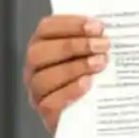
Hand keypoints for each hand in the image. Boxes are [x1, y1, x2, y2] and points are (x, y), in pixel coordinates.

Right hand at [24, 15, 110, 133]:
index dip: (71, 24)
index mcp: (41, 45)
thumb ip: (92, 38)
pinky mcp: (45, 112)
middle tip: (102, 45)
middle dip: (73, 45)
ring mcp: (36, 91)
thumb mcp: (89, 52)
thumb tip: (104, 29)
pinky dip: (70, 91)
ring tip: (100, 63)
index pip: (46, 28)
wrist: (90, 111)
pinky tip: (88, 83)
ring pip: (43, 78)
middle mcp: (33, 68)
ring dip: (75, 68)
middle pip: (40, 52)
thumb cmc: (90, 74)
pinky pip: (50, 103)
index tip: (97, 26)